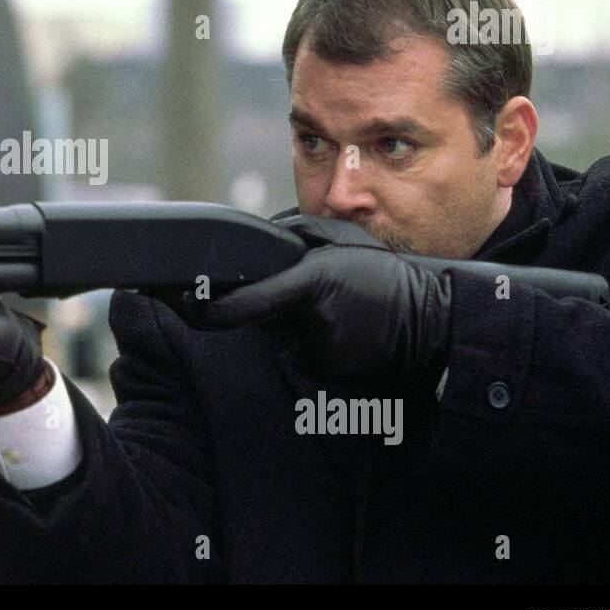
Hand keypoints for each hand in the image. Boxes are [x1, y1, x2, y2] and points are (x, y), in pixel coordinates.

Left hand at [174, 215, 452, 391]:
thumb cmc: (384, 277)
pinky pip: (296, 350)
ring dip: (288, 319)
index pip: (243, 304)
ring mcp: (316, 354)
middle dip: (262, 300)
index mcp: (312, 287)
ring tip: (333, 307)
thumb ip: (294, 236)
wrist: (429, 326)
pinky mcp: (324, 374)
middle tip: (308, 289)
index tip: (180, 302)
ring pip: (277, 333)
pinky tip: (338, 327)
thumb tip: (255, 238)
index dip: (206, 307)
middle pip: (257, 314)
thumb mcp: (341, 241)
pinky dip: (306, 338)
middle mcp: (309, 325)